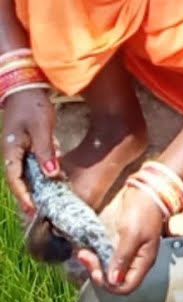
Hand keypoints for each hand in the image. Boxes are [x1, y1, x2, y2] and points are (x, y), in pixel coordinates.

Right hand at [2, 88, 59, 217]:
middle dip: (29, 196)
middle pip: (20, 181)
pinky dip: (41, 173)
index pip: (16, 181)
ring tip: (47, 201)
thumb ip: (45, 151)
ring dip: (36, 187)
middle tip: (41, 212)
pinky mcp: (26, 145)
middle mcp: (12, 154)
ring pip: (26, 174)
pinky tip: (53, 180)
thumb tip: (51, 175)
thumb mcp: (41, 128)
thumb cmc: (32, 106)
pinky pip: (32, 164)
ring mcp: (18, 150)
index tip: (34, 210)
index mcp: (11, 152)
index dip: (25, 197)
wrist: (26, 88)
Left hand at [77, 185, 163, 294]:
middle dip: (96, 272)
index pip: (126, 286)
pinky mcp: (115, 242)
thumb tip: (113, 280)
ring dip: (92, 263)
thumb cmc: (144, 211)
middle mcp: (133, 260)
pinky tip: (86, 247)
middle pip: (113, 280)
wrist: (144, 190)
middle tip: (85, 256)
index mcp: (142, 261)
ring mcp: (124, 252)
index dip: (109, 284)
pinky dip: (92, 254)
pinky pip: (102, 255)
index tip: (96, 270)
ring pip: (105, 269)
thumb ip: (123, 257)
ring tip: (82, 252)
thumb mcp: (133, 234)